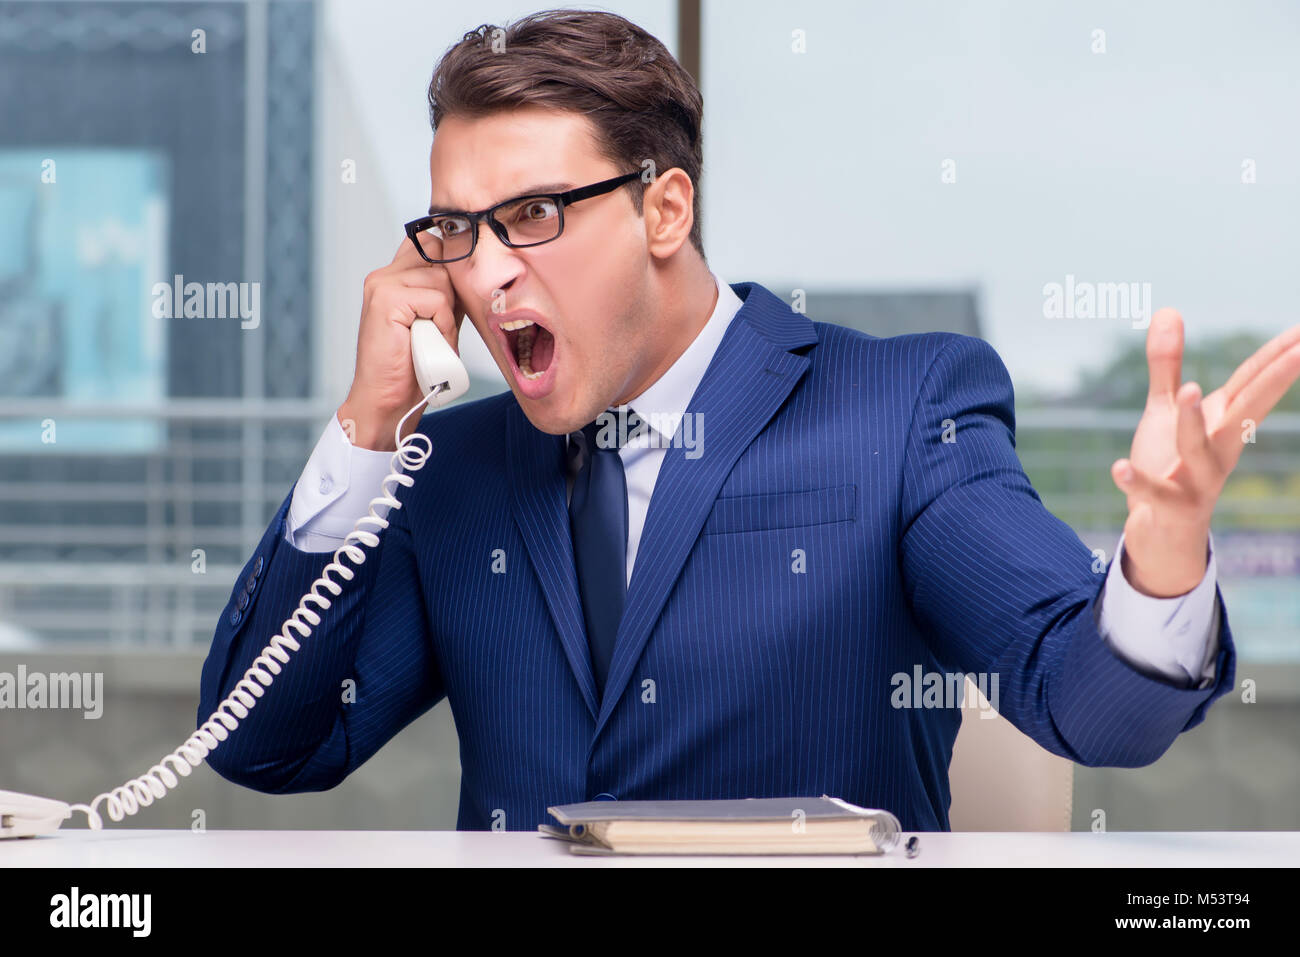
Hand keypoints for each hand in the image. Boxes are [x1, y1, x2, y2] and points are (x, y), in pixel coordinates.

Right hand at [339, 236, 464, 450]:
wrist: (388, 399)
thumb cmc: (412, 366)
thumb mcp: (437, 320)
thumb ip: (448, 295)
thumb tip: (474, 273)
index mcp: (393, 276)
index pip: (431, 243)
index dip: (450, 267)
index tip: (452, 301)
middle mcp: (385, 275)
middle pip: (441, 256)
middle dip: (452, 292)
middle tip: (440, 326)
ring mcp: (382, 284)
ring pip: (442, 279)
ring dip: (448, 314)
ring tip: (434, 338)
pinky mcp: (387, 299)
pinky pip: (436, 300)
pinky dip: (443, 324)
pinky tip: (430, 341)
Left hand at [1111, 308, 1299, 595]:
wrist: (1160, 531)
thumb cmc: (1169, 464)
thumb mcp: (1166, 410)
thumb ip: (1166, 364)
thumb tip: (1168, 310)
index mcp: (1221, 421)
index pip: (1254, 382)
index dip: (1281, 355)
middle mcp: (1218, 448)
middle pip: (1247, 410)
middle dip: (1274, 381)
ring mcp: (1197, 479)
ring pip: (1200, 450)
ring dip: (1195, 422)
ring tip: (1191, 389)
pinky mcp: (1170, 506)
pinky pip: (1154, 494)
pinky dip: (1137, 483)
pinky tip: (1118, 468)